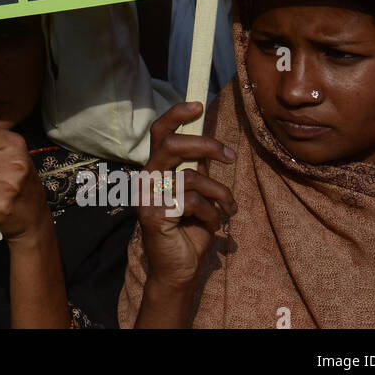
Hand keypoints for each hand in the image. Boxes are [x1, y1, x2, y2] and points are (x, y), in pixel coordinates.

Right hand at [136, 102, 236, 289]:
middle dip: (204, 145)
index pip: (159, 134)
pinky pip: (190, 202)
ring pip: (190, 177)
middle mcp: (146, 179)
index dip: (175, 115)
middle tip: (229, 156)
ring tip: (229, 209)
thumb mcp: (198, 195)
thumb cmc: (191, 231)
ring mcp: (146, 197)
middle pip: (170, 146)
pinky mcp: (152, 215)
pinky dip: (211, 213)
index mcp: (156, 170)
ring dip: (219, 193)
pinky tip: (214, 225)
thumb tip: (216, 148)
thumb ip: (198, 173)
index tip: (197, 104)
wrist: (180, 270)